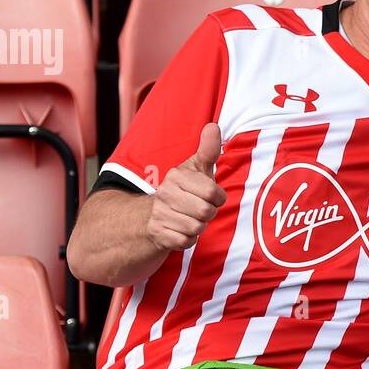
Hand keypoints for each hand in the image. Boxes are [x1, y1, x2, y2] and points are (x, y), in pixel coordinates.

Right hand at [145, 122, 227, 251]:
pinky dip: (189, 239)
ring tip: (190, 218)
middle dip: (209, 213)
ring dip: (199, 227)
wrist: (150, 216)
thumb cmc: (183, 190)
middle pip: (206, 212)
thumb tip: (213, 126)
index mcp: (177, 176)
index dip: (218, 198)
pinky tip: (181, 230)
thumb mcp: (196, 169)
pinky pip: (186, 242)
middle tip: (200, 209)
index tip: (211, 196)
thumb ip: (208, 150)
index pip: (213, 192)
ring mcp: (159, 214)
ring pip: (197, 228)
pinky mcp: (158, 234)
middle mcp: (165, 193)